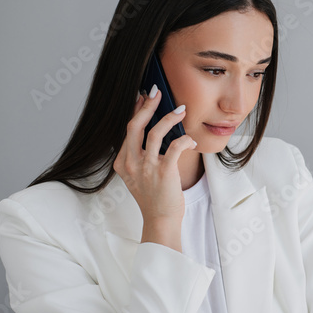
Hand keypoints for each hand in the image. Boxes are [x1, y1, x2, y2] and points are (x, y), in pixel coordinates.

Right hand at [113, 85, 197, 226]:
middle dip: (147, 105)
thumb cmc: (154, 197)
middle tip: (158, 92)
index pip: (128, 129)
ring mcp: (146, 168)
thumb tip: (152, 129)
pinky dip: (185, 139)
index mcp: (122, 162)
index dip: (136, 110)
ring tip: (181, 110)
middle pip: (135, 125)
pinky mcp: (164, 172)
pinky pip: (175, 147)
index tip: (144, 97)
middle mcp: (131, 163)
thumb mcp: (138, 175)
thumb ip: (139, 156)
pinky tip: (191, 140)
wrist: (160, 220)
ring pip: (154, 132)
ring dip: (169, 118)